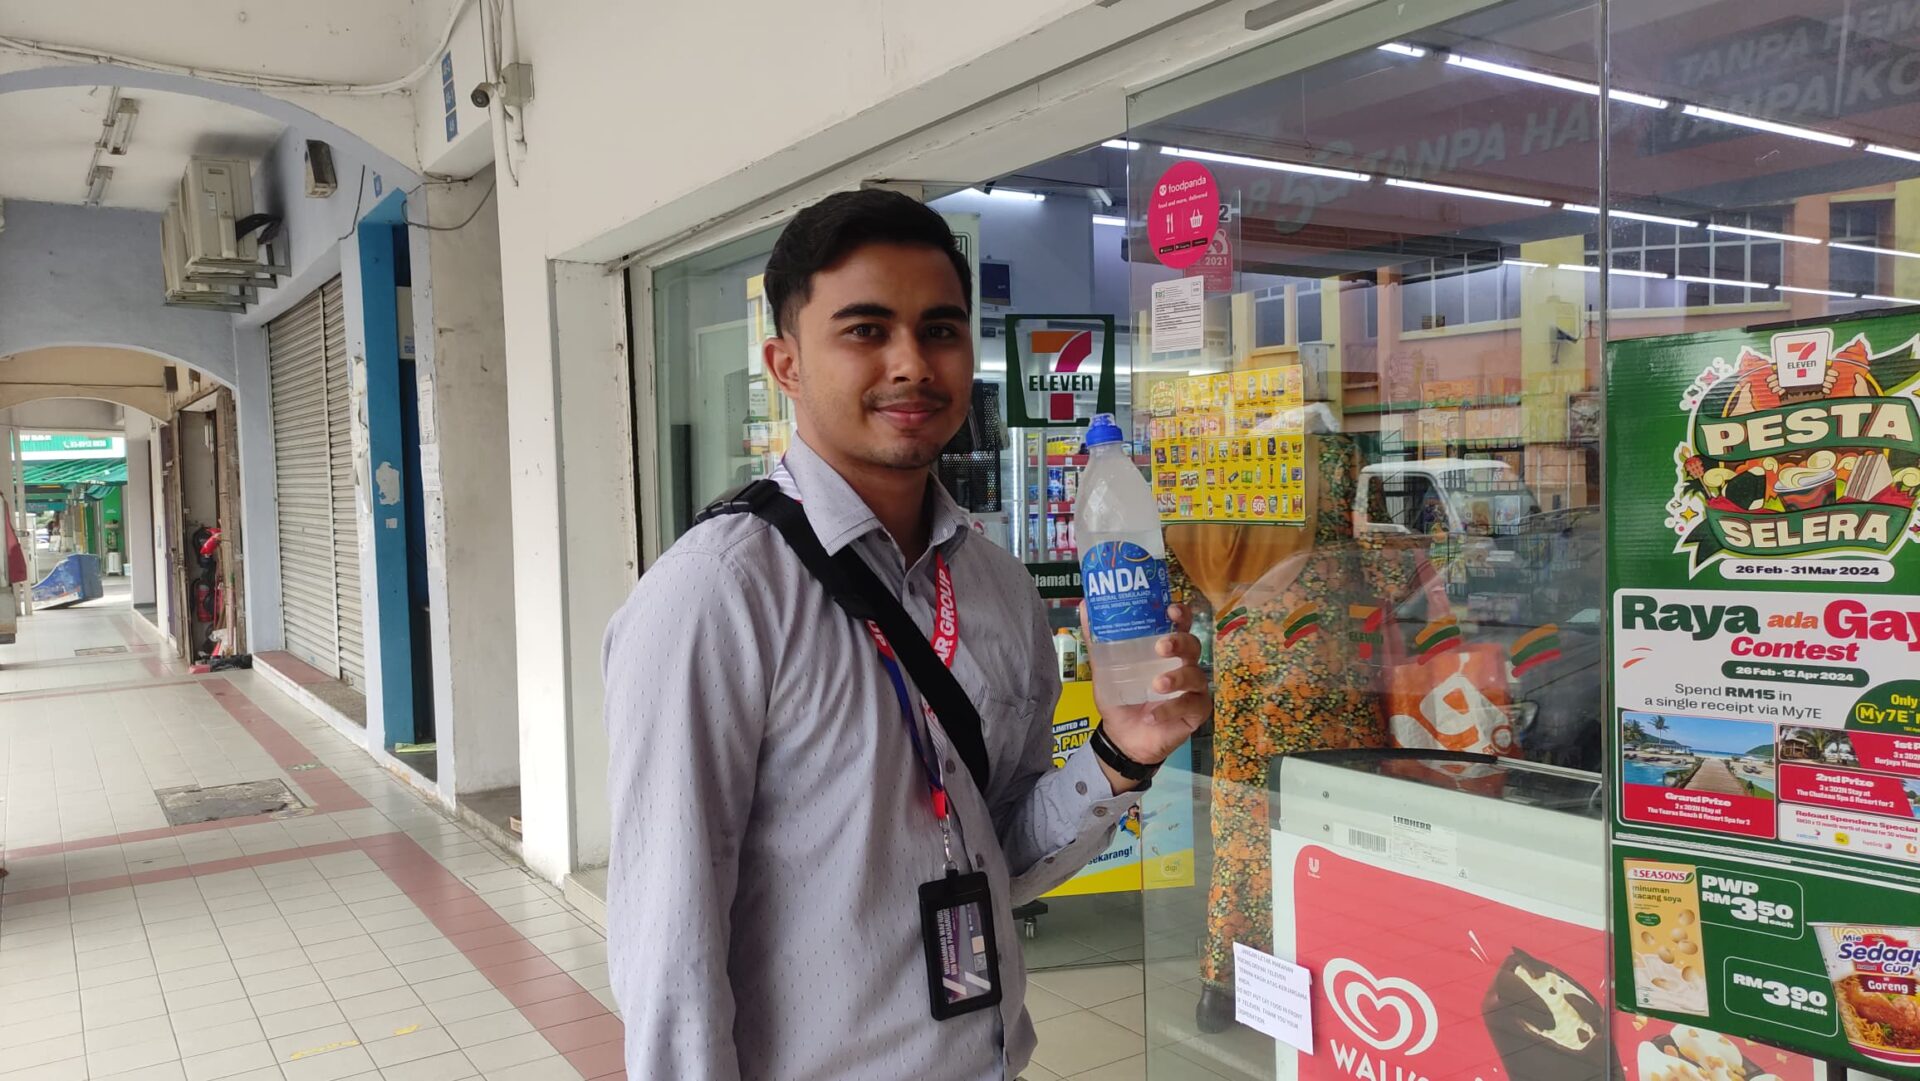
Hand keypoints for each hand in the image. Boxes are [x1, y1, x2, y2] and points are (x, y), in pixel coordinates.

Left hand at [1082, 604, 1210, 792]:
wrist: (1122, 737)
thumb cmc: (1120, 697)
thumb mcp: (1104, 668)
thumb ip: (1097, 639)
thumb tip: (1085, 606)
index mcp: (1165, 649)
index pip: (1180, 624)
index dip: (1180, 614)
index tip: (1170, 609)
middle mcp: (1183, 664)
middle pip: (1192, 645)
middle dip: (1179, 642)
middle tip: (1161, 647)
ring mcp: (1193, 688)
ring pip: (1195, 675)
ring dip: (1177, 678)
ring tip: (1157, 684)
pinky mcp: (1196, 711)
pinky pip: (1190, 705)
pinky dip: (1170, 709)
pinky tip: (1152, 715)